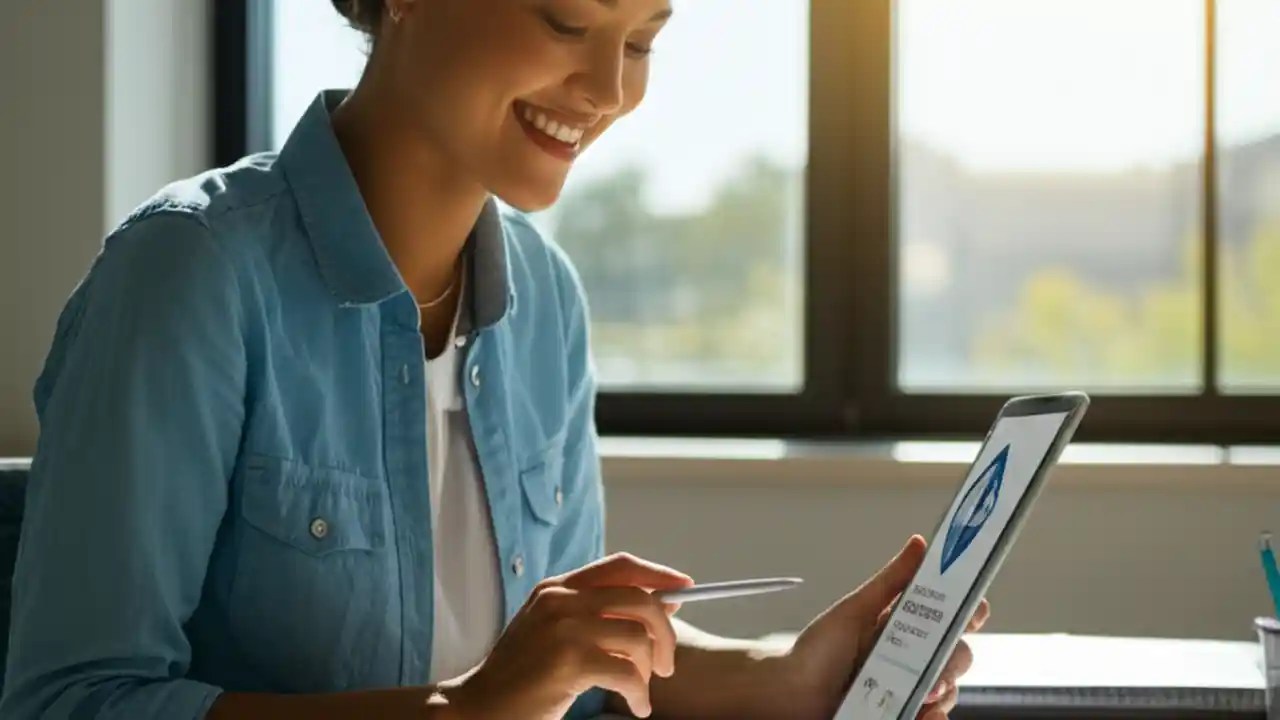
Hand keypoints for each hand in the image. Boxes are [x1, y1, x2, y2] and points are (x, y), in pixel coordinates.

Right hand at [443, 553, 693, 719]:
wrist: (481, 707)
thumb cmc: (523, 677)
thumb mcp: (556, 633)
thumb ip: (599, 614)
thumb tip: (663, 601)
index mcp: (557, 587)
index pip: (620, 565)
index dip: (658, 575)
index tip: (685, 588)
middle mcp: (560, 599)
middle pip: (639, 598)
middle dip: (665, 632)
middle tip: (667, 664)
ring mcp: (563, 627)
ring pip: (638, 636)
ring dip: (649, 670)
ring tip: (641, 691)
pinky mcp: (568, 660)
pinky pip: (627, 671)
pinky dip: (639, 693)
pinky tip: (636, 707)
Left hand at [772, 536, 990, 719]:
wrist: (790, 695)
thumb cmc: (815, 652)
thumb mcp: (854, 611)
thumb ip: (890, 581)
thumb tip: (920, 546)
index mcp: (903, 628)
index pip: (951, 618)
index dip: (970, 613)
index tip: (974, 611)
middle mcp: (912, 659)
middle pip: (958, 654)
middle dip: (955, 656)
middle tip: (935, 660)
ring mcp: (908, 690)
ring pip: (950, 689)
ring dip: (944, 689)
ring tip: (922, 690)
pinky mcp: (904, 714)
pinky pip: (934, 719)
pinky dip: (934, 718)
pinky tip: (925, 715)